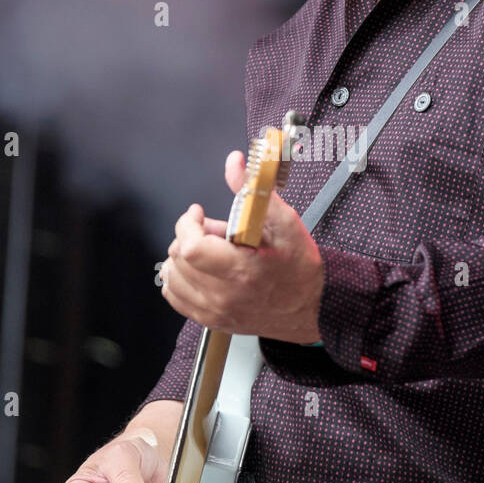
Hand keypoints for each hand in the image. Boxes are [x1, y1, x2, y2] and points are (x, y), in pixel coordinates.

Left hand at [160, 150, 323, 342]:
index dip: (188, 224)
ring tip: (210, 252)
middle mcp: (223, 295)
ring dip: (183, 256)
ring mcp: (215, 311)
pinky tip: (200, 269)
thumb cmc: (299, 269)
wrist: (310, 307)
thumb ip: (254, 191)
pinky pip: (175, 295)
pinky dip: (180, 277)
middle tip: (214, 232)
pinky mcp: (211, 319)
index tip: (198, 214)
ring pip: (172, 276)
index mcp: (241, 271)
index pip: (190, 247)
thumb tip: (235, 163)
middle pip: (178, 258)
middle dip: (190, 236)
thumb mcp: (284, 223)